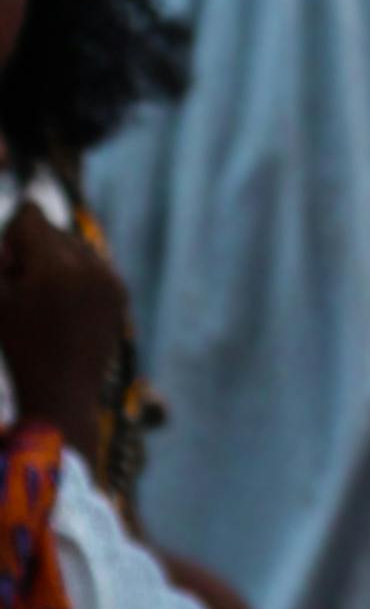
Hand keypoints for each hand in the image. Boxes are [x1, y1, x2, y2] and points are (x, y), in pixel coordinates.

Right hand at [0, 201, 131, 460]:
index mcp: (53, 264)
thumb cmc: (16, 348)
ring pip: (74, 245)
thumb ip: (0, 258)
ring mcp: (108, 276)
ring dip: (56, 261)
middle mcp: (87, 263)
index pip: (31, 214)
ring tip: (45, 302)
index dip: (11, 236)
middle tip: (24, 290)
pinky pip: (92, 265)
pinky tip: (65, 309)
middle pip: (53, 229)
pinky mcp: (119, 291)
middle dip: (33, 248)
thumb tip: (24, 219)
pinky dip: (76, 277)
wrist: (60, 394)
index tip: (8, 266)